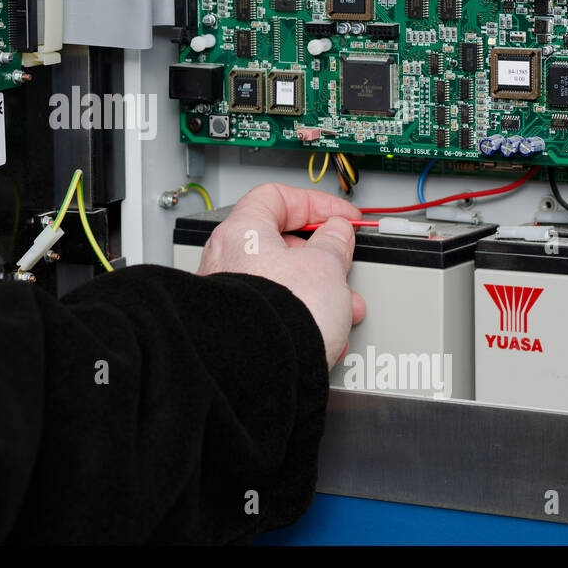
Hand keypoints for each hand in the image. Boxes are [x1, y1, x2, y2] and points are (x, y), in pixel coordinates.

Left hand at [196, 183, 366, 368]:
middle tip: (342, 265)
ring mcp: (227, 294)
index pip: (276, 197)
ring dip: (317, 292)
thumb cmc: (279, 316)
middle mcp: (225, 260)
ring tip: (343, 310)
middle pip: (279, 243)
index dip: (315, 203)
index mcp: (241, 232)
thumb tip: (336, 233)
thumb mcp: (326, 267)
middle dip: (320, 257)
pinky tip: (324, 334)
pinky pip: (273, 311)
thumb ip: (334, 243)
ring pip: (281, 281)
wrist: (261, 370)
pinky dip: (301, 317)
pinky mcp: (236, 326)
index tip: (341, 217)